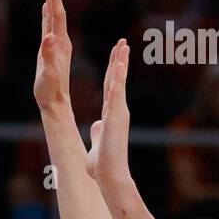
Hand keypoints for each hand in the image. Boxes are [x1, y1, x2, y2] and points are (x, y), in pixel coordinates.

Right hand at [33, 0, 72, 113]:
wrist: (55, 104)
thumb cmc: (50, 92)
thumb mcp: (48, 74)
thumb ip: (48, 55)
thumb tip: (48, 37)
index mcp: (61, 44)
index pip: (58, 15)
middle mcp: (61, 42)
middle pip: (57, 13)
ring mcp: (57, 46)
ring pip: (54, 19)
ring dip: (50, 3)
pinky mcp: (52, 52)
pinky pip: (50, 28)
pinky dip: (47, 17)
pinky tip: (45, 11)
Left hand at [85, 38, 131, 184]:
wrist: (109, 176)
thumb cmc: (103, 166)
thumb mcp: (97, 143)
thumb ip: (97, 132)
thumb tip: (96, 125)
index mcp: (111, 115)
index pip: (111, 88)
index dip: (113, 72)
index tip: (116, 56)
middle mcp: (117, 111)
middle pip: (117, 81)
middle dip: (119, 60)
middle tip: (123, 42)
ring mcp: (117, 114)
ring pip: (119, 84)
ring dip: (120, 64)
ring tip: (123, 45)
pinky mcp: (114, 118)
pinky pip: (115, 95)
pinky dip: (117, 80)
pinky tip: (118, 66)